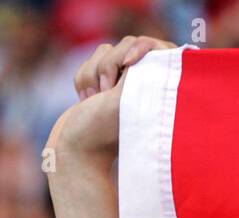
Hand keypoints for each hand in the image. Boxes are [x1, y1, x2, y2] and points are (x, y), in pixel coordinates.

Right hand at [46, 36, 175, 163]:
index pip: (160, 48)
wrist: (77, 151)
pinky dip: (83, 79)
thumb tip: (151, 54)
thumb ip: (140, 77)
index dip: (144, 48)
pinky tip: (86, 101)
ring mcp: (124, 84)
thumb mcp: (128, 103)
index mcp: (161, 91)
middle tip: (107, 91)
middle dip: (110, 64)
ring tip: (95, 100)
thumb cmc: (104, 133)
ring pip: (106, 51)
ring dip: (93, 74)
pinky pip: (90, 62)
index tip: (130, 63)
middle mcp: (146, 85)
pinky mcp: (104, 85)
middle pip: (130, 44)